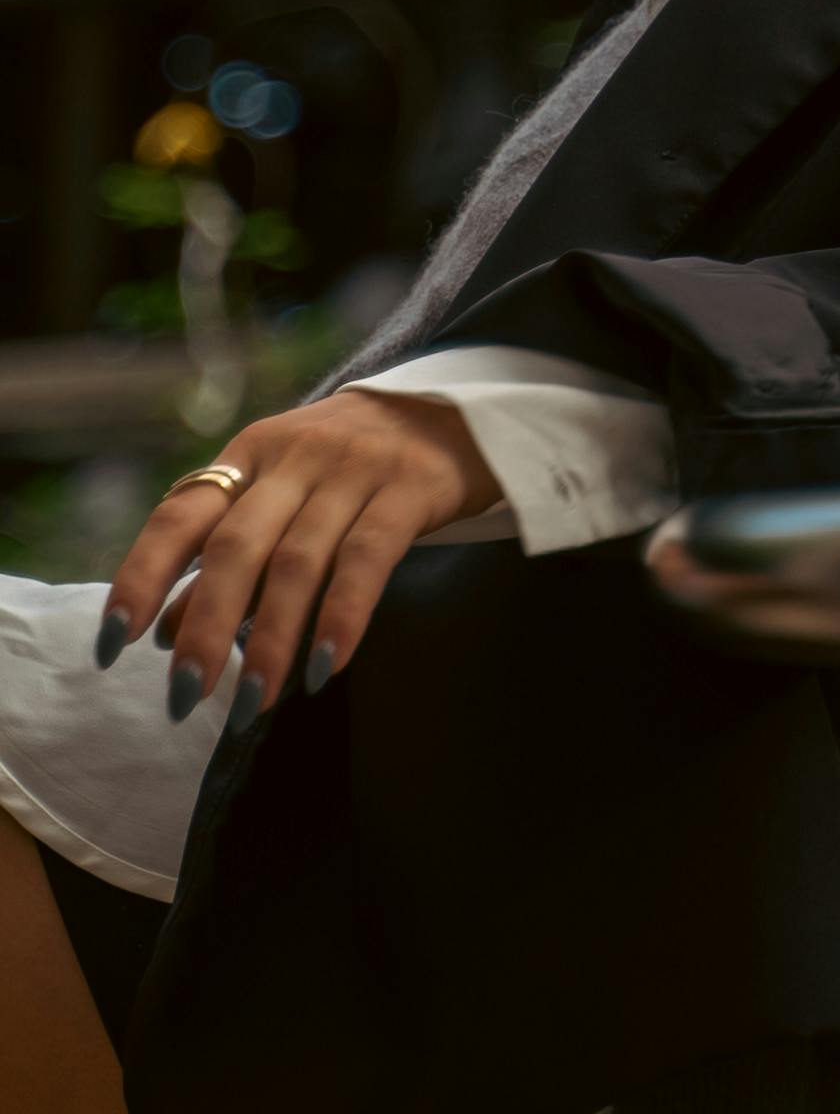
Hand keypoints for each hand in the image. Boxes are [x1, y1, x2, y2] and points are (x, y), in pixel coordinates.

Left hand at [97, 394, 503, 730]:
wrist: (452, 410)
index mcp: (250, 454)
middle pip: (235, 548)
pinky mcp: (411, 487)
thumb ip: (226, 556)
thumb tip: (162, 634)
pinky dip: (341, 616)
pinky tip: (324, 668)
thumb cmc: (349, 468)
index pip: (179, 516)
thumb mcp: (281, 493)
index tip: (112, 645)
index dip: (140, 579)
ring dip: (269, 639)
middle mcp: (295, 457)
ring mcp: (354, 469)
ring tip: (252, 704)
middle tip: (187, 696)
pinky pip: (367, 558)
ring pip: (297, 562)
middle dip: (204, 628)